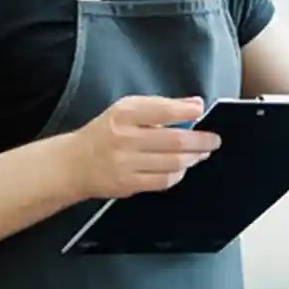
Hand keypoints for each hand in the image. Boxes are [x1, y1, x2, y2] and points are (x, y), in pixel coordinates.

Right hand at [68, 95, 221, 199]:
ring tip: (201, 153)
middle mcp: (125, 139)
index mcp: (124, 115)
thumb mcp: (127, 109)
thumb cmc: (105, 132)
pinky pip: (163, 181)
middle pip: (173, 141)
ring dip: (193, 158)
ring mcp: (126, 164)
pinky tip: (183, 167)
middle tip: (214, 139)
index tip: (201, 110)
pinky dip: (178, 173)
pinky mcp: (129, 184)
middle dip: (200, 141)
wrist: (75, 164)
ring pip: (172, 162)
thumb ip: (161, 105)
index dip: (186, 111)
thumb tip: (194, 104)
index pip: (162, 111)